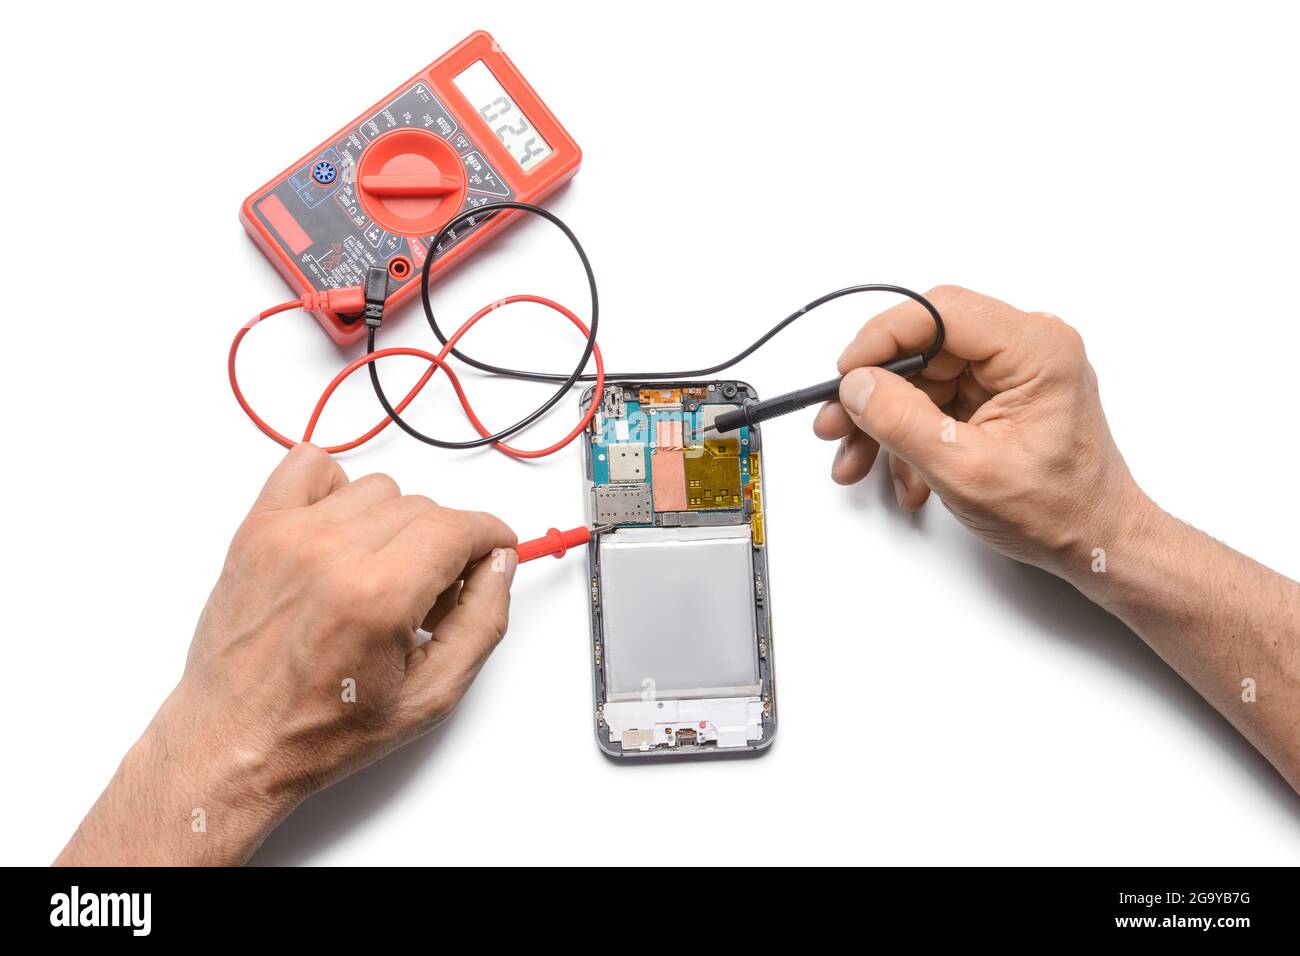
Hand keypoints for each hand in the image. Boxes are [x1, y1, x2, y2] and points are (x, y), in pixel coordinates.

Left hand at [57, 443, 516, 864]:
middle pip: (424, 507)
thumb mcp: (431, 696)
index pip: (459, 527)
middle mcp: (332, 553)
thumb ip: (481, 622)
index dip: (489, 537)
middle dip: (444, 544)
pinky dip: (335, 486)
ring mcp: (289, 535)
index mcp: (379, 596)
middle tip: (429, 596)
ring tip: (380, 572)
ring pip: (378, 488)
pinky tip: (339, 533)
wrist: (233, 741)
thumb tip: (499, 564)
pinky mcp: (256, 529)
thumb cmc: (323, 729)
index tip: (494, 551)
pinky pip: (309, 464)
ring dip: (393, 522)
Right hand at [814, 285, 1146, 581]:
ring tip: (856, 463)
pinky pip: (939, 402)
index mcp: (1036, 349)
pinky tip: (905, 477)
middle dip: (876, 391)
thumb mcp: (964, 469)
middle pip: (925, 346)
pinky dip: (912, 437)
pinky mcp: (1002, 396)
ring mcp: (1014, 372)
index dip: (881, 339)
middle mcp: (1027, 348)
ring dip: (886, 423)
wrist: (1098, 544)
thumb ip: (902, 421)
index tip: (844, 375)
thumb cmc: (1058, 510)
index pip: (940, 313)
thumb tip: (856, 385)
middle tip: (835, 424)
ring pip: (924, 377)